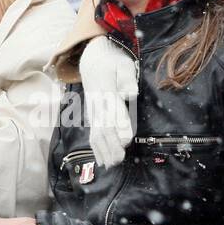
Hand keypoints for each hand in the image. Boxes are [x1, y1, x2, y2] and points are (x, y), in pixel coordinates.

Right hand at [79, 36, 136, 167]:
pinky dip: (97, 149)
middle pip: (102, 125)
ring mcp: (92, 110)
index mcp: (105, 88)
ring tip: (112, 164)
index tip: (127, 140)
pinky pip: (92, 134)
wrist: (92, 60)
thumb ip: (127, 78)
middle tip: (120, 158)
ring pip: (96, 132)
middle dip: (111, 144)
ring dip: (104, 150)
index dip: (119, 125)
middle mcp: (96, 102)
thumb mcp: (123, 63)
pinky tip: (102, 161)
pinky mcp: (92, 116)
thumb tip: (131, 93)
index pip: (112, 109)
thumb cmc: (112, 62)